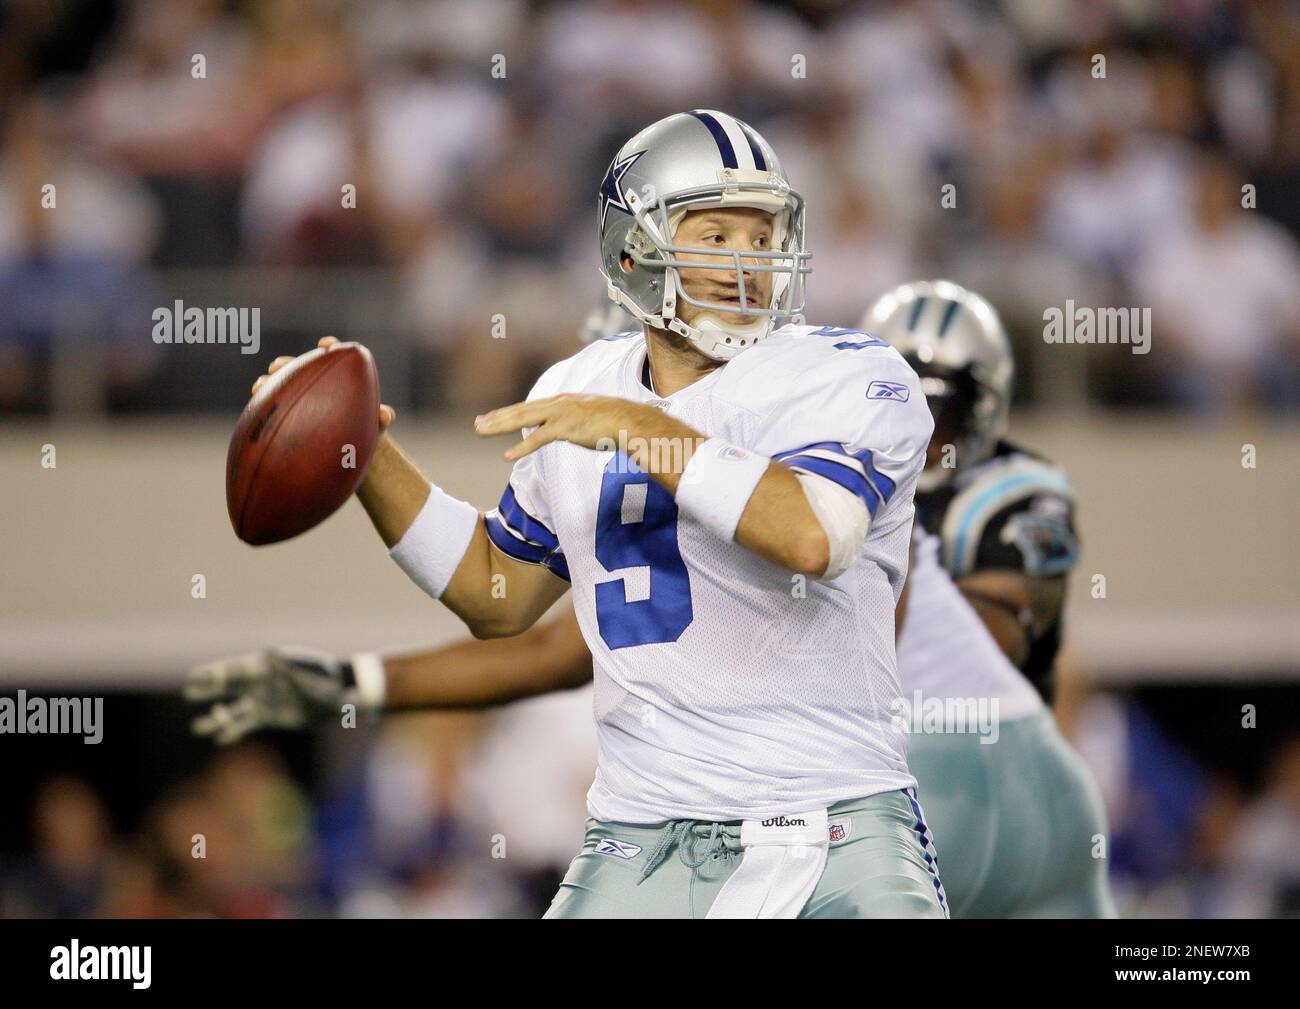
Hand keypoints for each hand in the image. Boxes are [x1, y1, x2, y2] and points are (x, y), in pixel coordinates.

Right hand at [185, 647, 351, 743]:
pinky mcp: (268, 716)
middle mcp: (260, 682)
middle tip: (189, 691)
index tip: (195, 675)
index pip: (236, 669)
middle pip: (229, 686)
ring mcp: (262, 699)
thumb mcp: (309, 675)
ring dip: (217, 718)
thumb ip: (287, 668)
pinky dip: (234, 731)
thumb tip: (270, 653)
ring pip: (234, 709)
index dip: (215, 672)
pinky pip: (247, 724)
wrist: (337, 698)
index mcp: (267, 666)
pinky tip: (220, 739)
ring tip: (197, 728)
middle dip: (210, 689)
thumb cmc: (326, 680)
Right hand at [253, 336, 395, 430]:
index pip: (333, 356)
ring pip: (280, 386)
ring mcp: (298, 397)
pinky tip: (255, 410)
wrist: (351, 451)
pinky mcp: (286, 414)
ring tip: (260, 386)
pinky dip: (264, 406)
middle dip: (287, 364)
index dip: (329, 347)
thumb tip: (386, 414)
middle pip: (299, 367)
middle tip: (277, 366)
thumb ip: (382, 419)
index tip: (326, 345)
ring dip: (268, 384)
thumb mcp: (376, 427)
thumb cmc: (366, 432)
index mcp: (338, 378)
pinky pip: (272, 408)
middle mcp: (315, 383)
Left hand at [474, 394, 681, 461]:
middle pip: (522, 410)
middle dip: (497, 417)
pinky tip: (507, 456)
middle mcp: (559, 404)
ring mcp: (562, 414)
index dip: (510, 412)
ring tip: (481, 431)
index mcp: (564, 401)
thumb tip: (572, 428)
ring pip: (524, 419)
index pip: (531, 407)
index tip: (493, 417)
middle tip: (477, 424)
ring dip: (500, 426)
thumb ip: (577, 421)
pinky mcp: (567, 427)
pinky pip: (539, 438)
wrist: (632, 421)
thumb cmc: (618, 422)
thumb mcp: (592, 417)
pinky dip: (522, 448)